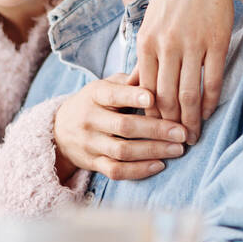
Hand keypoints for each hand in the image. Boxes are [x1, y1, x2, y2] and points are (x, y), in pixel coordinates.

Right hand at [52, 73, 188, 180]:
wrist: (60, 129)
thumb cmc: (96, 102)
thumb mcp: (106, 84)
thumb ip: (130, 80)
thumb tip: (157, 70)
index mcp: (94, 94)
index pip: (113, 94)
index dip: (133, 97)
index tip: (153, 98)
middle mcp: (90, 119)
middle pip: (124, 126)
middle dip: (156, 130)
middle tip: (182, 132)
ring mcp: (90, 144)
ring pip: (123, 151)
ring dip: (153, 151)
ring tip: (178, 149)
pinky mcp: (93, 164)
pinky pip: (116, 171)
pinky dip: (139, 171)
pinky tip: (160, 165)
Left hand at [135, 0, 242, 143]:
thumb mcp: (151, 23)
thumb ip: (146, 56)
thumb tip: (137, 88)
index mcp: (146, 42)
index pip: (145, 90)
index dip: (150, 116)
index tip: (153, 134)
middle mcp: (167, 45)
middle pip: (165, 97)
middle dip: (169, 126)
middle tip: (173, 144)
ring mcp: (193, 44)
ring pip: (189, 94)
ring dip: (190, 120)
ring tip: (193, 137)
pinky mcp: (217, 42)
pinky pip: (212, 79)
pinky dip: (210, 101)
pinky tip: (209, 113)